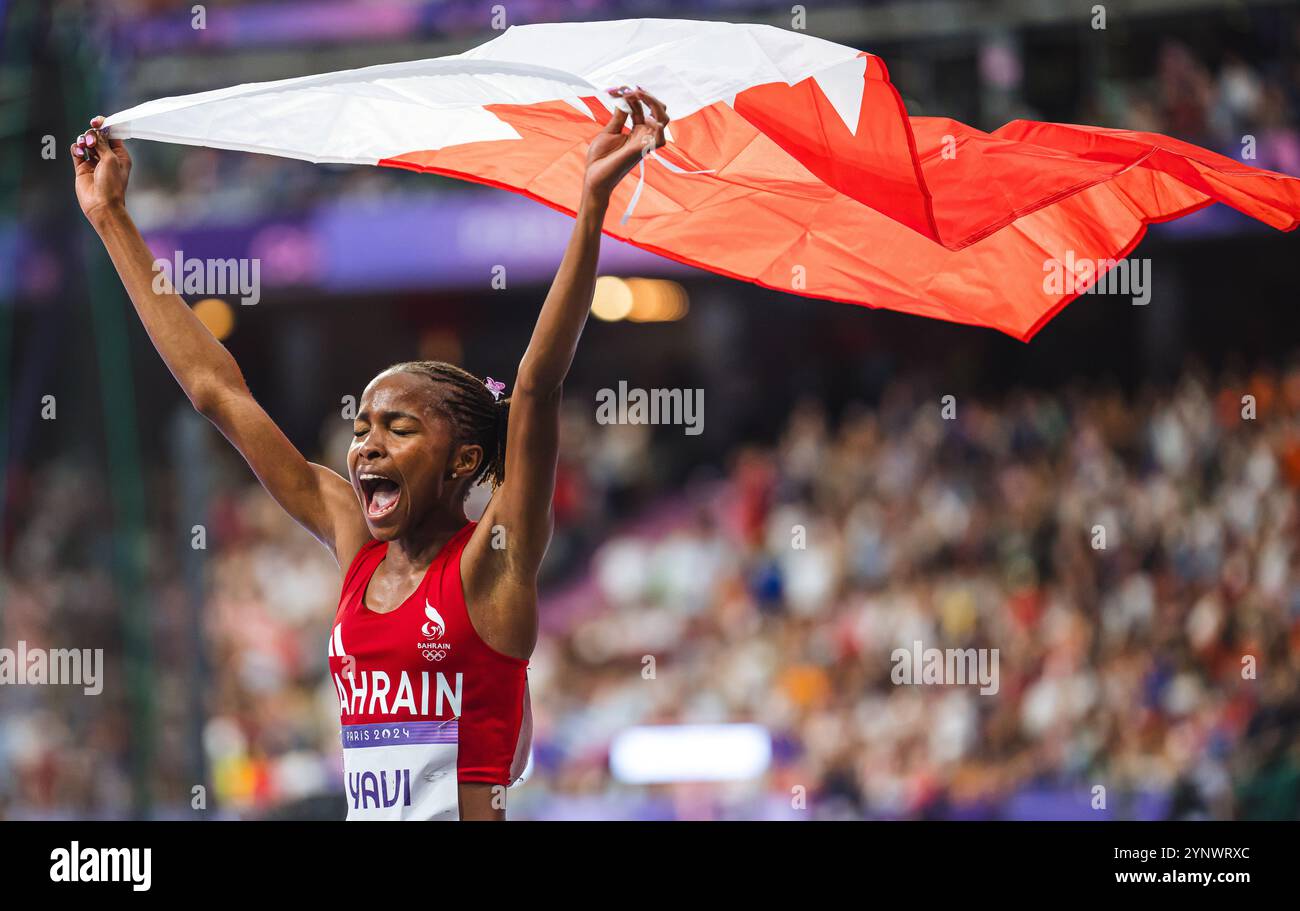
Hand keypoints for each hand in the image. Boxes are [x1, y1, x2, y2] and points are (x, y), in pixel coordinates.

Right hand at [72, 115, 132, 225]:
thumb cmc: (112, 185)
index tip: (96, 121)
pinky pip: (77, 151)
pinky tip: (80, 153)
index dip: (104, 126)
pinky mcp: (82, 167)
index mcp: (120, 155)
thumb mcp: (111, 160)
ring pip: (86, 142)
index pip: (112, 134)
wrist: (101, 204)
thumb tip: (97, 131)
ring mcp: (94, 162)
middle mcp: (107, 157)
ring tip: (86, 147)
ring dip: (84, 140)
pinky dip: (77, 148)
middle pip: (97, 136)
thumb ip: (103, 143)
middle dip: (93, 134)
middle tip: (92, 141)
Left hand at [582, 87, 668, 203]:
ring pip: (663, 120)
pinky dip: (658, 127)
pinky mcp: (641, 151)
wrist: (594, 176)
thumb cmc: (600, 158)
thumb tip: (624, 99)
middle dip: (647, 96)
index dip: (633, 95)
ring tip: (637, 95)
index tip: (619, 89)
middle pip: (658, 111)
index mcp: (636, 130)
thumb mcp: (610, 131)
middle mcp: (644, 135)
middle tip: (631, 90)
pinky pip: (660, 140)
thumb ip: (620, 115)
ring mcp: (644, 143)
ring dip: (653, 104)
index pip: (642, 107)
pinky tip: (647, 117)